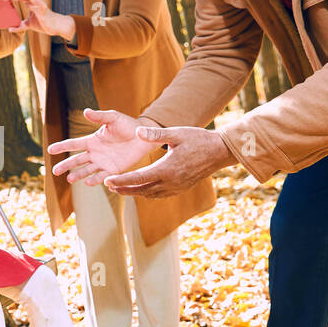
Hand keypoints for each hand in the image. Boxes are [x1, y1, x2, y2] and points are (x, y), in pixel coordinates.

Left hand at [0, 0, 76, 42]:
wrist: (55, 27)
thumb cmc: (43, 24)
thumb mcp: (28, 25)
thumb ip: (20, 26)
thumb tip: (10, 29)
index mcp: (30, 3)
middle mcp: (34, 2)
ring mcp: (39, 4)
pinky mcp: (44, 9)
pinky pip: (38, 3)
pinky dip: (32, 1)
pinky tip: (26, 2)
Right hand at [48, 109, 157, 184]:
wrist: (144, 137)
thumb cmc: (128, 125)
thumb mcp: (113, 118)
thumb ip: (99, 116)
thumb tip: (85, 111)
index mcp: (92, 140)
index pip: (74, 144)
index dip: (62, 146)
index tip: (50, 150)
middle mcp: (95, 152)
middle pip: (76, 160)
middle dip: (65, 165)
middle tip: (54, 171)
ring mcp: (103, 162)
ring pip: (86, 170)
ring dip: (78, 174)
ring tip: (69, 179)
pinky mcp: (113, 170)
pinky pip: (102, 176)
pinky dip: (94, 180)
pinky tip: (88, 183)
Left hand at [103, 125, 235, 197]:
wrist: (220, 151)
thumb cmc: (198, 139)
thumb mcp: (177, 133)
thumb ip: (156, 135)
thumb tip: (136, 132)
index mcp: (167, 169)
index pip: (138, 178)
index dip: (121, 181)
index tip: (107, 181)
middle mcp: (171, 182)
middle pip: (142, 190)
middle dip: (124, 189)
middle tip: (109, 187)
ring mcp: (177, 187)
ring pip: (151, 194)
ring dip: (135, 192)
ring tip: (121, 189)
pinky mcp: (182, 188)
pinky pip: (160, 194)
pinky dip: (148, 193)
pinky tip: (142, 190)